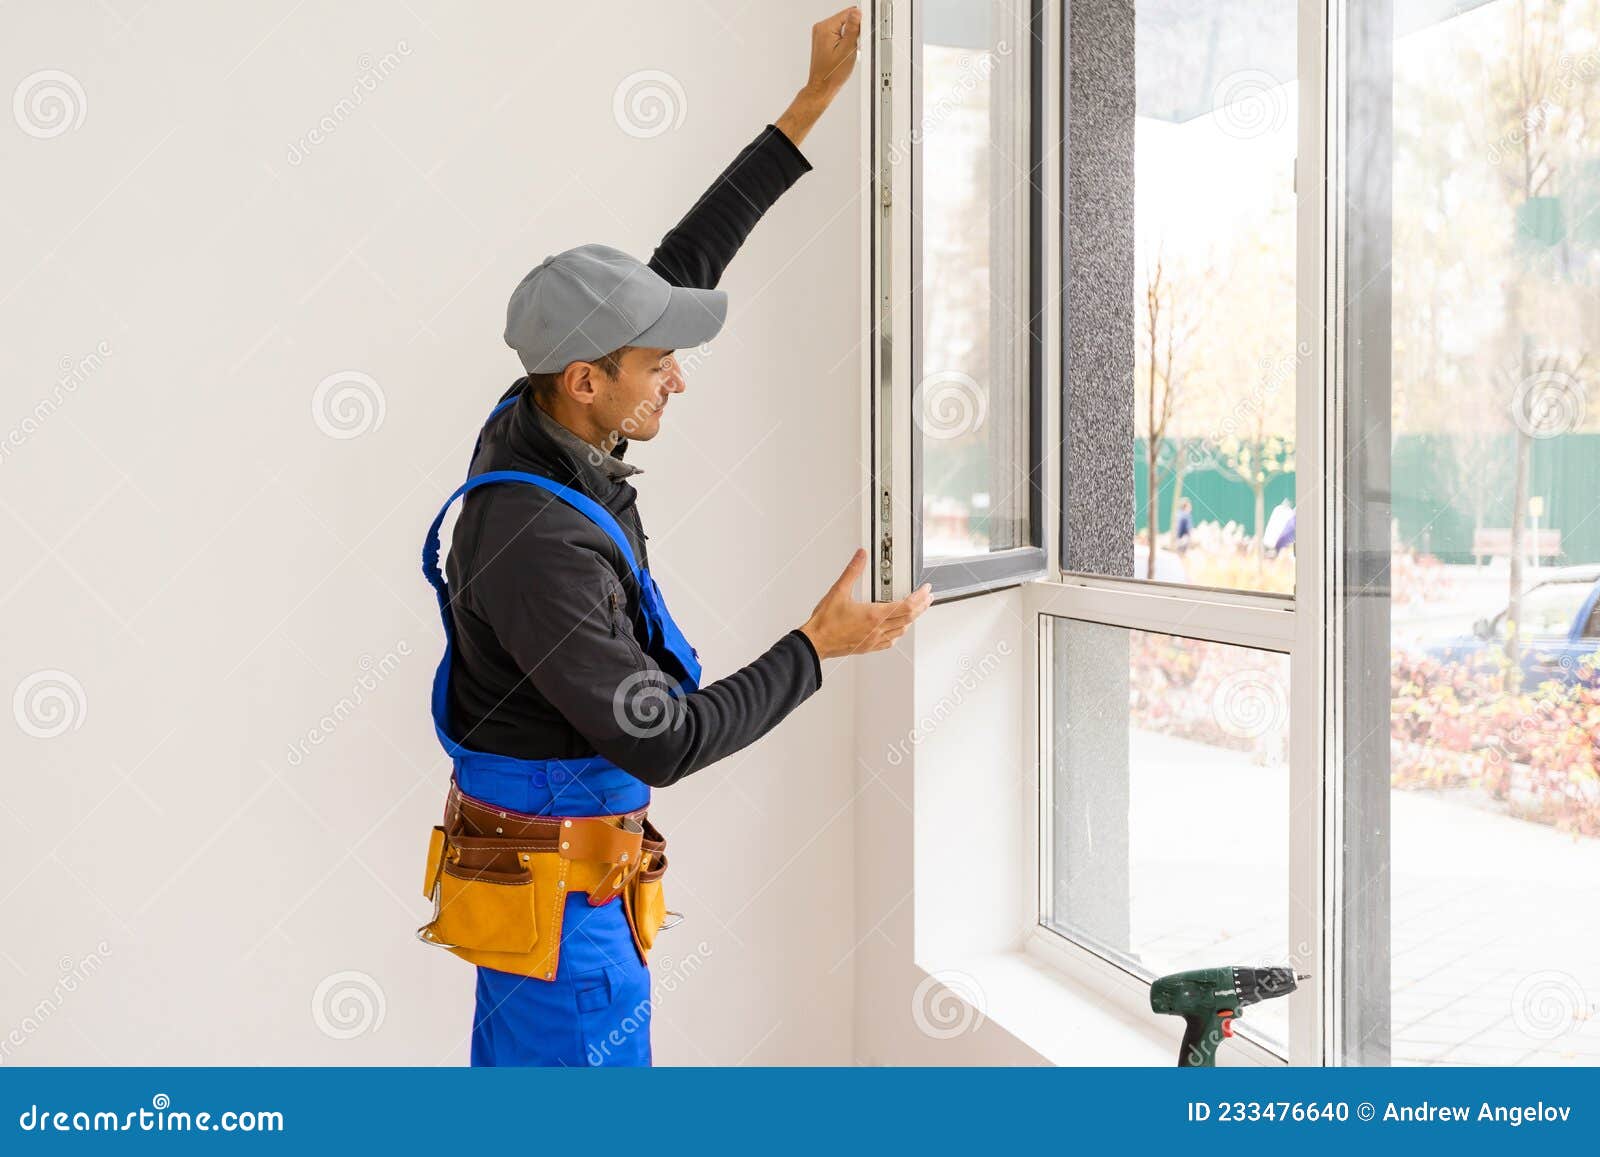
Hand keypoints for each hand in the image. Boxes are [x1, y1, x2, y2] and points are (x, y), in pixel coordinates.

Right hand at [799, 549, 932, 659]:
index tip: (925, 590)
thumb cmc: (825, 622)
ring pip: (902, 630)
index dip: (920, 597)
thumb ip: (853, 571)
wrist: (815, 642)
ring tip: (916, 610)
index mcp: (874, 615)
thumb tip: (861, 556)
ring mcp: (874, 639)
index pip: (906, 606)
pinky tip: (896, 629)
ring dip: (911, 619)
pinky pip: (890, 641)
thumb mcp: (839, 591)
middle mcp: (877, 629)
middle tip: (927, 598)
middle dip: (922, 607)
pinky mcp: (868, 646)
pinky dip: (898, 632)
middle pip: (909, 618)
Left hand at [803, 5, 861, 103]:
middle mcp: (821, 28)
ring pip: (843, 27)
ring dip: (849, 37)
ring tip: (848, 51)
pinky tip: (844, 52)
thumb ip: (853, 28)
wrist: (822, 86)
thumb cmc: (832, 73)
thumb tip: (857, 13)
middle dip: (854, 31)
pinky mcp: (823, 39)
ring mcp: (821, 34)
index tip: (861, 34)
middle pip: (845, 19)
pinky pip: (838, 33)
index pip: (848, 13)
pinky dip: (844, 41)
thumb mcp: (847, 49)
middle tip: (853, 46)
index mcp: (825, 28)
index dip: (859, 23)